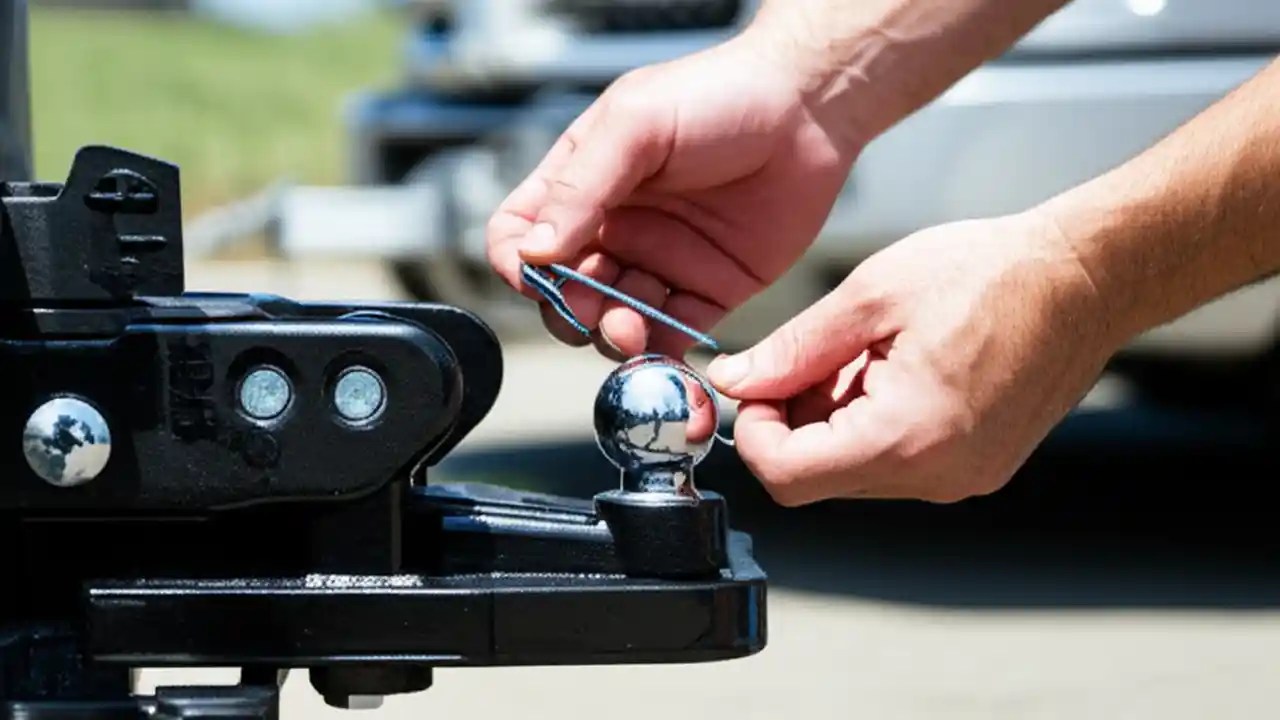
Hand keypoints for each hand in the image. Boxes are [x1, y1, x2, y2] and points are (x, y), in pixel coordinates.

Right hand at [485, 29, 862, 357]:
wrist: (810, 107)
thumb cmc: (719, 94)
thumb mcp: (636, 124)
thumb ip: (581, 186)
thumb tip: (533, 252)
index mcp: (584, 184)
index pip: (520, 235)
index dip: (518, 263)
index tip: (538, 278)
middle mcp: (616, 228)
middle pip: (564, 291)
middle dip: (570, 311)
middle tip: (592, 313)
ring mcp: (661, 261)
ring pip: (615, 319)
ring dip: (613, 335)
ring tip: (631, 331)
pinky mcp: (709, 289)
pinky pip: (673, 335)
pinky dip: (662, 355)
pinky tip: (663, 355)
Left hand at [708, 212, 1119, 505]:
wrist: (1085, 278)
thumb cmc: (991, 274)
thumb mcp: (870, 297)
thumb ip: (791, 349)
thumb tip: (735, 381)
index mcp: (907, 438)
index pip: (787, 477)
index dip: (754, 433)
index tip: (758, 387)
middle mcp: (937, 476)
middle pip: (818, 476)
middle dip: (796, 419)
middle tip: (820, 355)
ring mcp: (962, 479)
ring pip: (854, 470)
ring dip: (837, 418)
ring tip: (870, 354)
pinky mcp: (977, 468)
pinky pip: (896, 461)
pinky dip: (875, 422)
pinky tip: (897, 369)